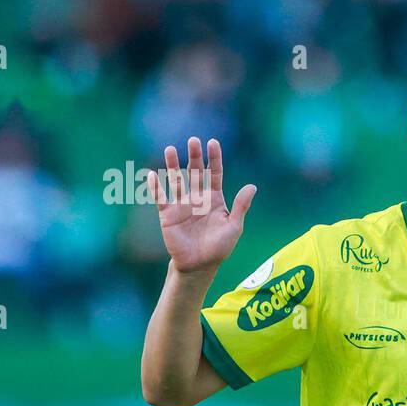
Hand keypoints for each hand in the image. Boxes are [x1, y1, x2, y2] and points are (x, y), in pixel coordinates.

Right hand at [148, 137, 255, 274]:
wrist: (200, 265)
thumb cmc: (219, 247)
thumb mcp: (234, 226)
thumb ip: (241, 206)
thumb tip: (252, 186)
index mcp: (215, 199)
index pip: (215, 173)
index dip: (214, 158)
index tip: (213, 142)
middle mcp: (197, 198)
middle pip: (196, 172)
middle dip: (195, 156)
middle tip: (193, 140)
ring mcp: (182, 205)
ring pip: (176, 180)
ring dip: (173, 165)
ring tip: (171, 149)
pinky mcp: (168, 215)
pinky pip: (161, 199)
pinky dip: (157, 188)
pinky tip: (153, 175)